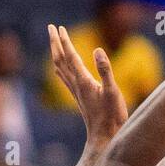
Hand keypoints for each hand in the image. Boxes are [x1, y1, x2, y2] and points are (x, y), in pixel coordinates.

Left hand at [49, 24, 127, 144]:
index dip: (64, 41)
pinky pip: (64, 77)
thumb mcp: (113, 91)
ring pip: (60, 68)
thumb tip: (97, 49)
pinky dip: (60, 66)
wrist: (105, 137)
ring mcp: (76, 91)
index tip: (59, 27)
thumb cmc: (111, 116)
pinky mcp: (79, 97)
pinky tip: (59, 67)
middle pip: (60, 59)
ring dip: (56, 52)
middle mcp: (76, 84)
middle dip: (55, 43)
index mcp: (83, 80)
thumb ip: (105, 70)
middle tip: (51, 27)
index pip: (70, 56)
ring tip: (54, 41)